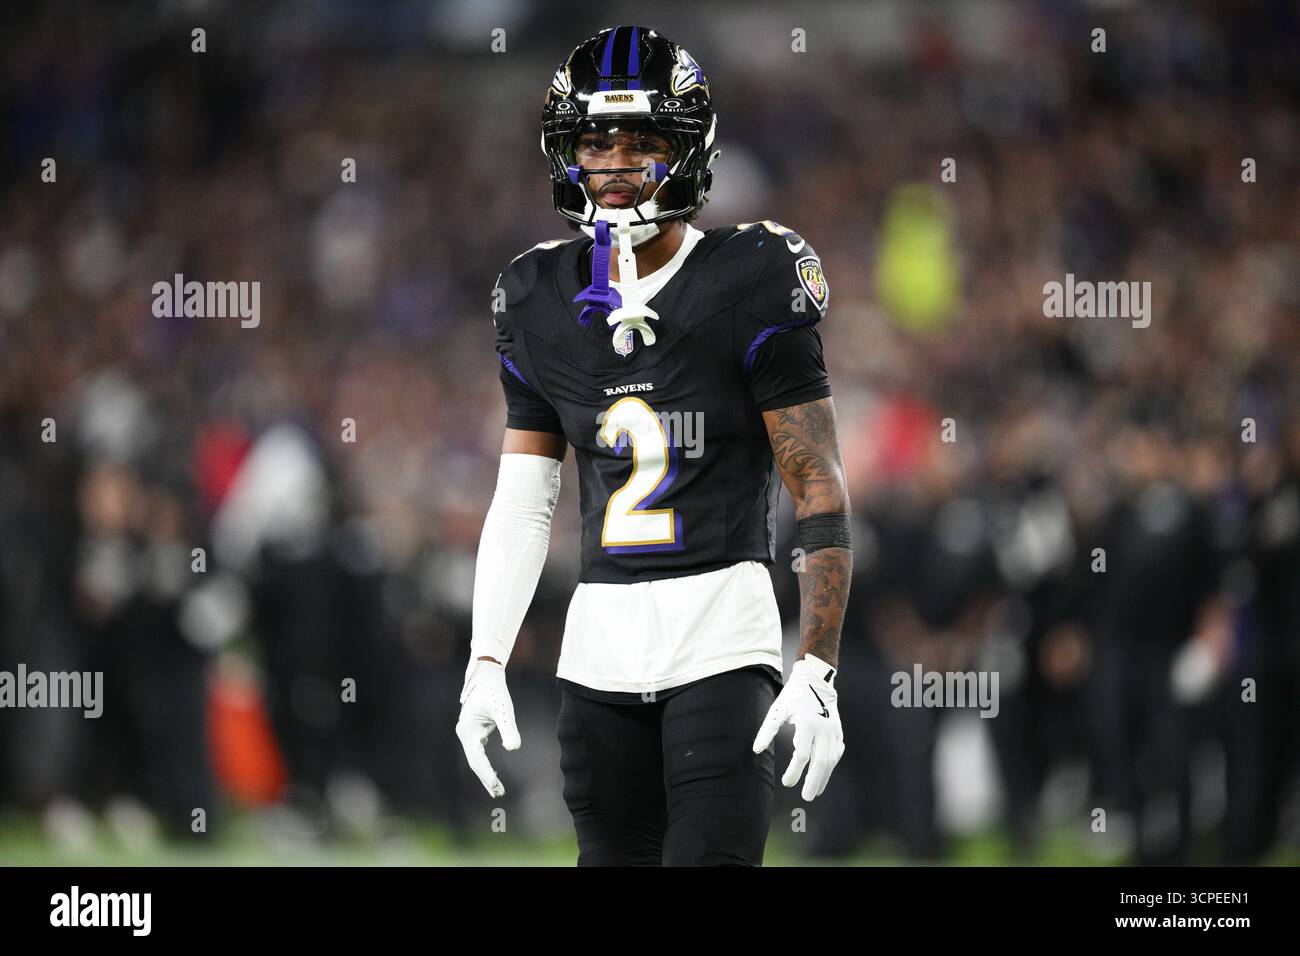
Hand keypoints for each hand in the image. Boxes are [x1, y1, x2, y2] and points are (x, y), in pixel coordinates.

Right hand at [455, 658, 520, 796]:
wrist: (486, 675)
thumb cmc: (495, 691)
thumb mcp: (504, 709)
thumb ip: (509, 729)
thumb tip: (513, 749)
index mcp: (468, 730)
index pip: (477, 759)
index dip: (486, 775)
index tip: (495, 788)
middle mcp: (464, 733)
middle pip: (474, 762)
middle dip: (486, 778)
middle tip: (499, 793)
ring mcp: (467, 732)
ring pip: (475, 758)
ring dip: (485, 773)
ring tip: (497, 788)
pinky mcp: (473, 731)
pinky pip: (477, 752)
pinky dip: (484, 763)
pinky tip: (492, 773)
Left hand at [752, 654, 843, 800]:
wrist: (816, 679)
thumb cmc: (794, 695)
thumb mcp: (777, 711)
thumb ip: (767, 731)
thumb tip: (756, 750)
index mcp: (807, 724)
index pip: (802, 755)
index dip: (795, 771)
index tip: (787, 782)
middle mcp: (823, 729)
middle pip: (820, 762)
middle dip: (814, 782)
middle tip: (807, 797)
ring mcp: (833, 730)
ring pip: (831, 760)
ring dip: (824, 777)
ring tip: (816, 790)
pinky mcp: (837, 730)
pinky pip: (836, 753)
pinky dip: (831, 766)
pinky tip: (825, 774)